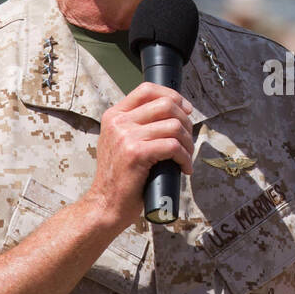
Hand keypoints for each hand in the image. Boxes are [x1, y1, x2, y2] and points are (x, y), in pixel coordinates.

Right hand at [84, 82, 194, 228]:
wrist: (106, 203)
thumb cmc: (120, 176)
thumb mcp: (120, 142)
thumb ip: (137, 125)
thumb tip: (174, 112)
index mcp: (114, 115)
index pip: (147, 90)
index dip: (173, 96)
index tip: (186, 110)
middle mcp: (118, 122)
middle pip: (166, 104)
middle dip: (186, 122)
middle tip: (188, 140)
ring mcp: (126, 137)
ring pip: (174, 126)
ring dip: (188, 143)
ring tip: (186, 157)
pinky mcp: (136, 153)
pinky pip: (173, 146)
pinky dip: (185, 158)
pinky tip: (184, 168)